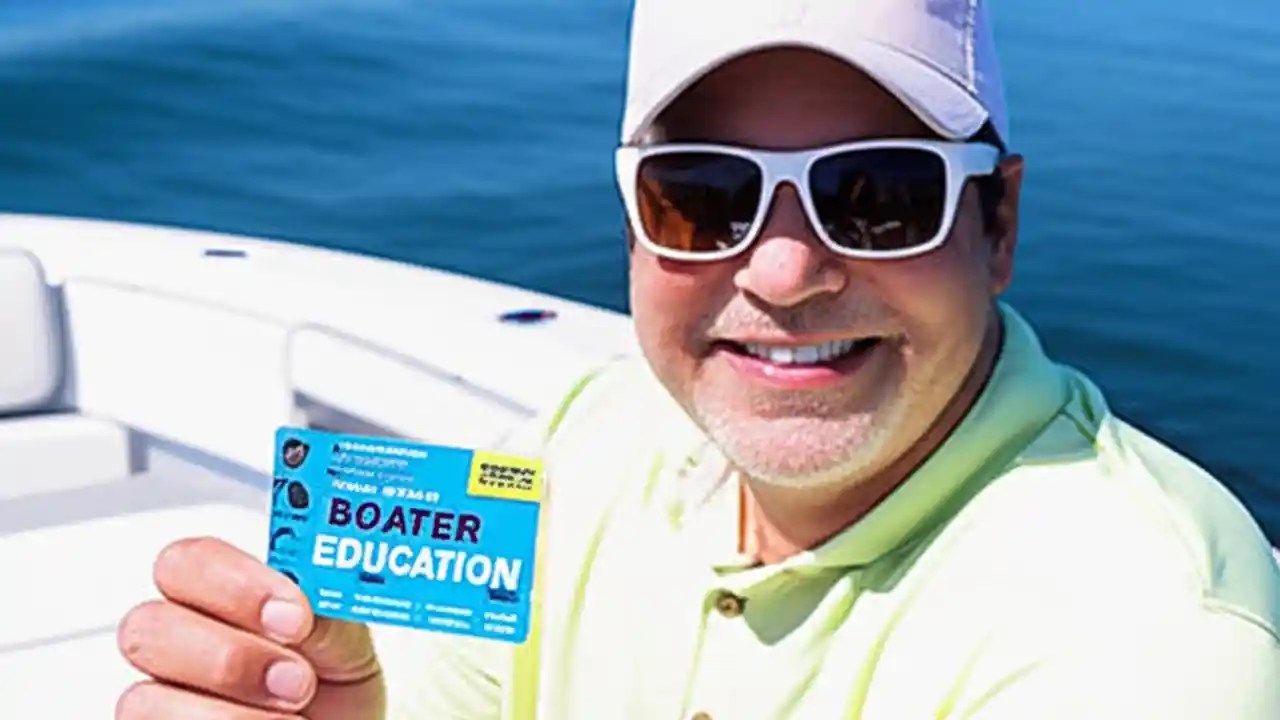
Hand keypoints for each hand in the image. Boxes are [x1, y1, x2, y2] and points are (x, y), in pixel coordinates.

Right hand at [116, 537, 385, 718]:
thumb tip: (309, 600)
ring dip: (226, 714)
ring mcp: (159, 696)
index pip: (189, 561)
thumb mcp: (345, 645)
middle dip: (231, 656)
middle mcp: (176, 640)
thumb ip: (325, 617)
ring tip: (291, 718)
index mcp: (218, 593)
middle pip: (150, 625)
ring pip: (146, 697)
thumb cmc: (332, 688)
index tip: (296, 618)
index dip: (236, 585)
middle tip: (296, 681)